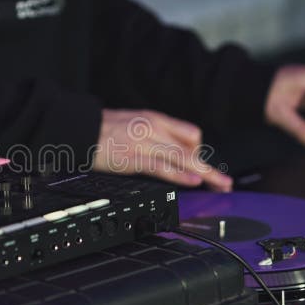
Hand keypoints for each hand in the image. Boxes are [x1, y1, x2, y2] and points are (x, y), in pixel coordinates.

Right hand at [92, 109, 231, 190]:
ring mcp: (145, 142)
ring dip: (204, 173)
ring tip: (219, 185)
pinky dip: (180, 175)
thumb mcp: (133, 124)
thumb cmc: (102, 128)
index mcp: (156, 119)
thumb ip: (153, 135)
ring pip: (183, 158)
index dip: (199, 153)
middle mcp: (155, 129)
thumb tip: (168, 149)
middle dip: (210, 168)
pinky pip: (163, 167)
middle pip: (193, 149)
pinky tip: (193, 181)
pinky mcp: (134, 157)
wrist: (79, 129)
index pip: (191, 135)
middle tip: (224, 182)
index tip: (202, 168)